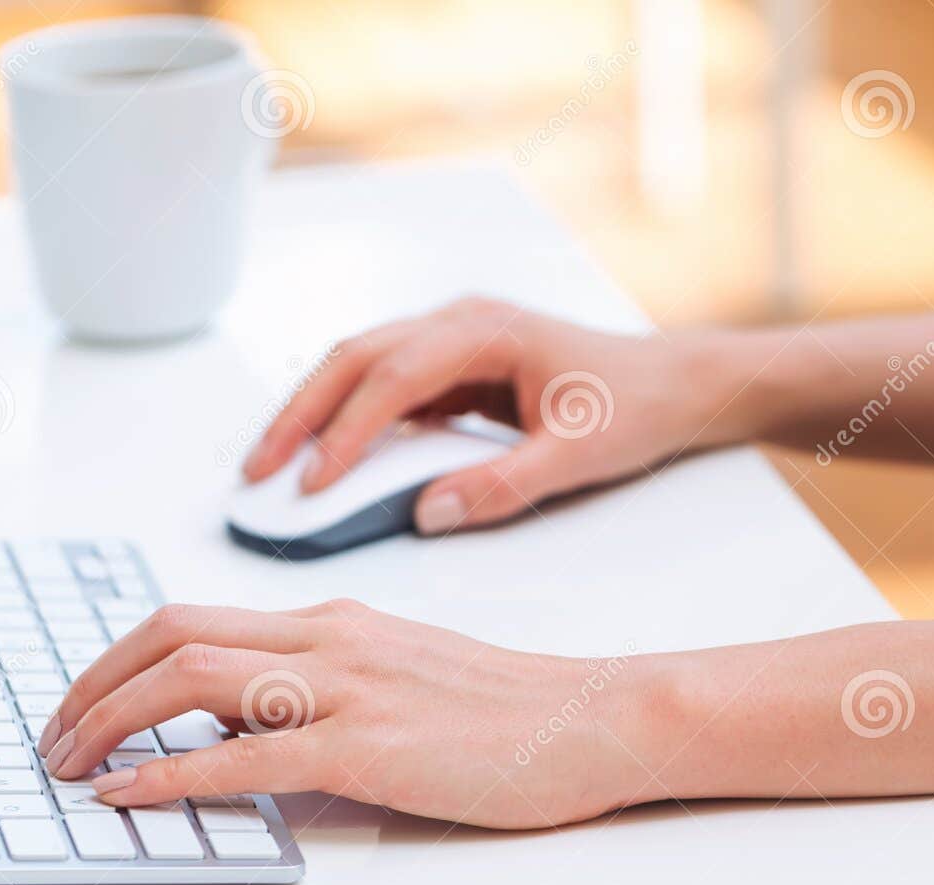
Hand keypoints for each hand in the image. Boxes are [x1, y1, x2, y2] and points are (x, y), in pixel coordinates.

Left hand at [37, 600, 664, 828]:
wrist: (592, 718)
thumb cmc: (507, 708)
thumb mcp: (399, 677)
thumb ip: (320, 690)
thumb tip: (237, 729)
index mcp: (332, 622)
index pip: (193, 620)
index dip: (117, 661)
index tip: (83, 706)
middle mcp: (327, 639)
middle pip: (170, 636)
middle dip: (91, 686)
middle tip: (53, 739)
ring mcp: (347, 689)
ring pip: (192, 681)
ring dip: (109, 722)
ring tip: (69, 766)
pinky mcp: (369, 748)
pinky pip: (245, 757)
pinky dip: (170, 776)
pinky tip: (128, 796)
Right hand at [243, 297, 772, 533]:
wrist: (677, 383)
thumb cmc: (636, 406)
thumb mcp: (578, 455)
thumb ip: (502, 486)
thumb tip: (427, 513)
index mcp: (487, 331)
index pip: (393, 376)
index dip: (345, 431)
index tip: (312, 483)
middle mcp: (461, 322)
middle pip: (354, 357)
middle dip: (300, 413)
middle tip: (256, 471)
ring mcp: (456, 338)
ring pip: (360, 365)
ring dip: (314, 412)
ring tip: (273, 466)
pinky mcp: (457, 365)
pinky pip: (386, 385)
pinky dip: (349, 419)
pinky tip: (328, 460)